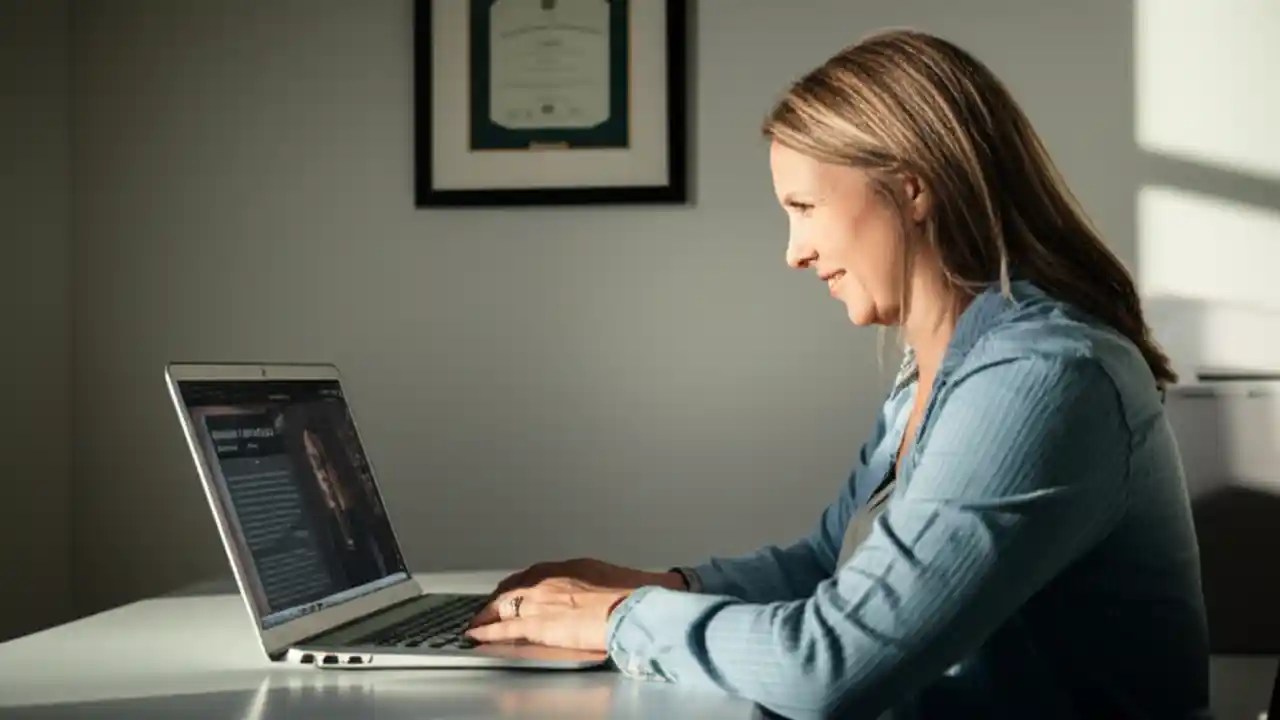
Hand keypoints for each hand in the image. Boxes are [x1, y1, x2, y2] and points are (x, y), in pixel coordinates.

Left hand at [465, 577, 630, 651]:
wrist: (628, 609)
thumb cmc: (629, 596)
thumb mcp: (614, 578)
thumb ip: (600, 583)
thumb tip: (608, 589)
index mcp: (568, 568)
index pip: (535, 574)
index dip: (521, 583)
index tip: (514, 588)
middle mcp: (549, 580)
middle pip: (513, 586)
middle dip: (499, 597)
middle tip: (489, 606)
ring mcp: (540, 601)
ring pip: (503, 605)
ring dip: (487, 614)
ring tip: (478, 621)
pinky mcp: (537, 625)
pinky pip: (504, 628)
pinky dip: (487, 631)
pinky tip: (477, 635)